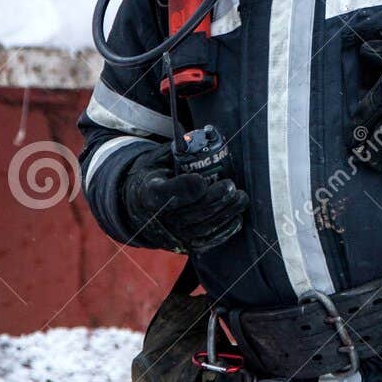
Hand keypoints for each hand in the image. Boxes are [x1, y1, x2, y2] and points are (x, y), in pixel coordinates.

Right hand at [121, 147, 247, 253]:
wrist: (141, 206)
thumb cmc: (155, 177)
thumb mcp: (157, 159)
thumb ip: (177, 150)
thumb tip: (200, 137)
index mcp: (150, 193)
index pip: (166, 194)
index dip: (184, 189)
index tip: (201, 179)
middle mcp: (160, 218)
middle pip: (191, 212)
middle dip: (214, 199)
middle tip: (230, 185)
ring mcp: (174, 235)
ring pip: (203, 226)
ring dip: (226, 212)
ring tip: (240, 197)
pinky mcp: (186, 244)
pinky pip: (208, 240)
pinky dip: (225, 229)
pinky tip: (236, 217)